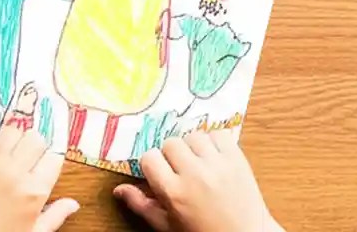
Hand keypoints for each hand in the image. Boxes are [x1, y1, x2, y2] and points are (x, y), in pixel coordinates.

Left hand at [0, 114, 78, 231]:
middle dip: (36, 145)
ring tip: (12, 151)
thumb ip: (55, 216)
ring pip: (12, 130)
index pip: (54, 157)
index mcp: (34, 191)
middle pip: (35, 138)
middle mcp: (16, 172)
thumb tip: (73, 204)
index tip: (46, 163)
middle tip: (30, 156)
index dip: (51, 159)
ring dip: (15, 138)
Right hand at [114, 130, 282, 231]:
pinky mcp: (237, 159)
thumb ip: (141, 205)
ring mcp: (217, 164)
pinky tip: (214, 157)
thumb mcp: (168, 226)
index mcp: (174, 192)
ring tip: (199, 163)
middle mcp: (194, 174)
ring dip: (193, 147)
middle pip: (170, 143)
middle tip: (181, 170)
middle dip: (172, 155)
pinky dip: (214, 141)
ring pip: (192, 135)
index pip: (149, 157)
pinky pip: (219, 133)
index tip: (161, 173)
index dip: (153, 164)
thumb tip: (118, 190)